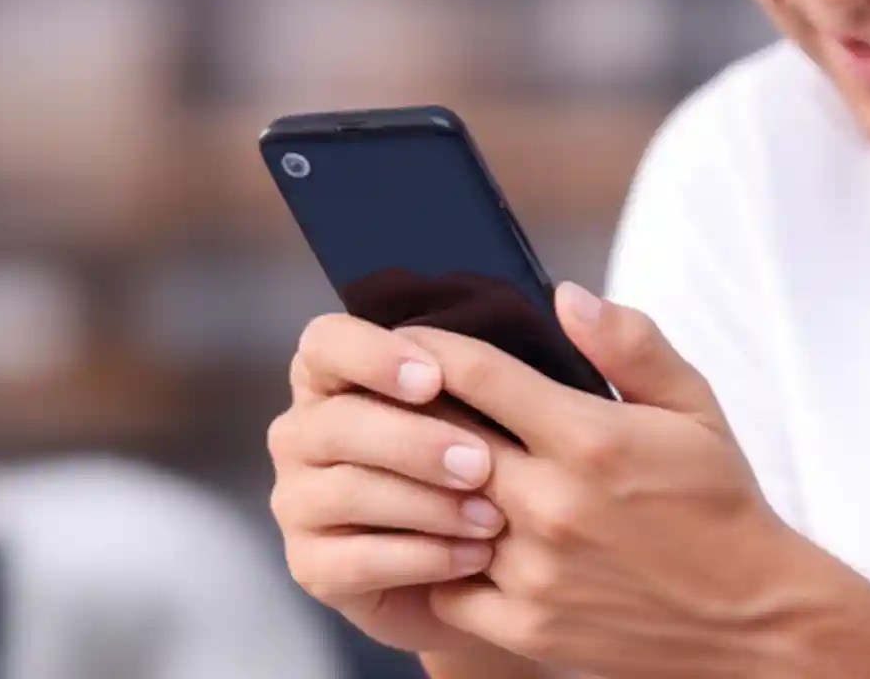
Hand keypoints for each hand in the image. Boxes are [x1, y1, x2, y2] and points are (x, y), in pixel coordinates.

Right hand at [267, 313, 510, 653]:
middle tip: (482, 464)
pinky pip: (353, 560)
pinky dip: (419, 558)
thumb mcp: (523, 411)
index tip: (435, 378)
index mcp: (336, 376)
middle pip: (335, 422)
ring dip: (424, 504)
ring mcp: (298, 501)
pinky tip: (473, 559)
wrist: (482, 572)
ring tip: (492, 521)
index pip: (327, 342)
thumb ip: (540, 360)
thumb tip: (570, 296)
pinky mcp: (310, 566)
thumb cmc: (492, 473)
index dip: (373, 355)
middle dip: (412, 441)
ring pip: (344, 491)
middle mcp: (304, 432)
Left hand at [404, 282, 813, 677]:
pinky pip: (444, 585)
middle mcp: (553, 503)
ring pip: (432, 512)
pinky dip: (434, 560)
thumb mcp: (693, 408)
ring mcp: (535, 570)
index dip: (428, 348)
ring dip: (414, 486)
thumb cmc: (719, 506)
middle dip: (408, 411)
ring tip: (401, 464)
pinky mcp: (527, 626)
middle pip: (440, 438)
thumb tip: (565, 295)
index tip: (405, 340)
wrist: (755, 622)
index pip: (478, 373)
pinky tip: (441, 539)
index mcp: (589, 438)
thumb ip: (629, 345)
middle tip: (388, 398)